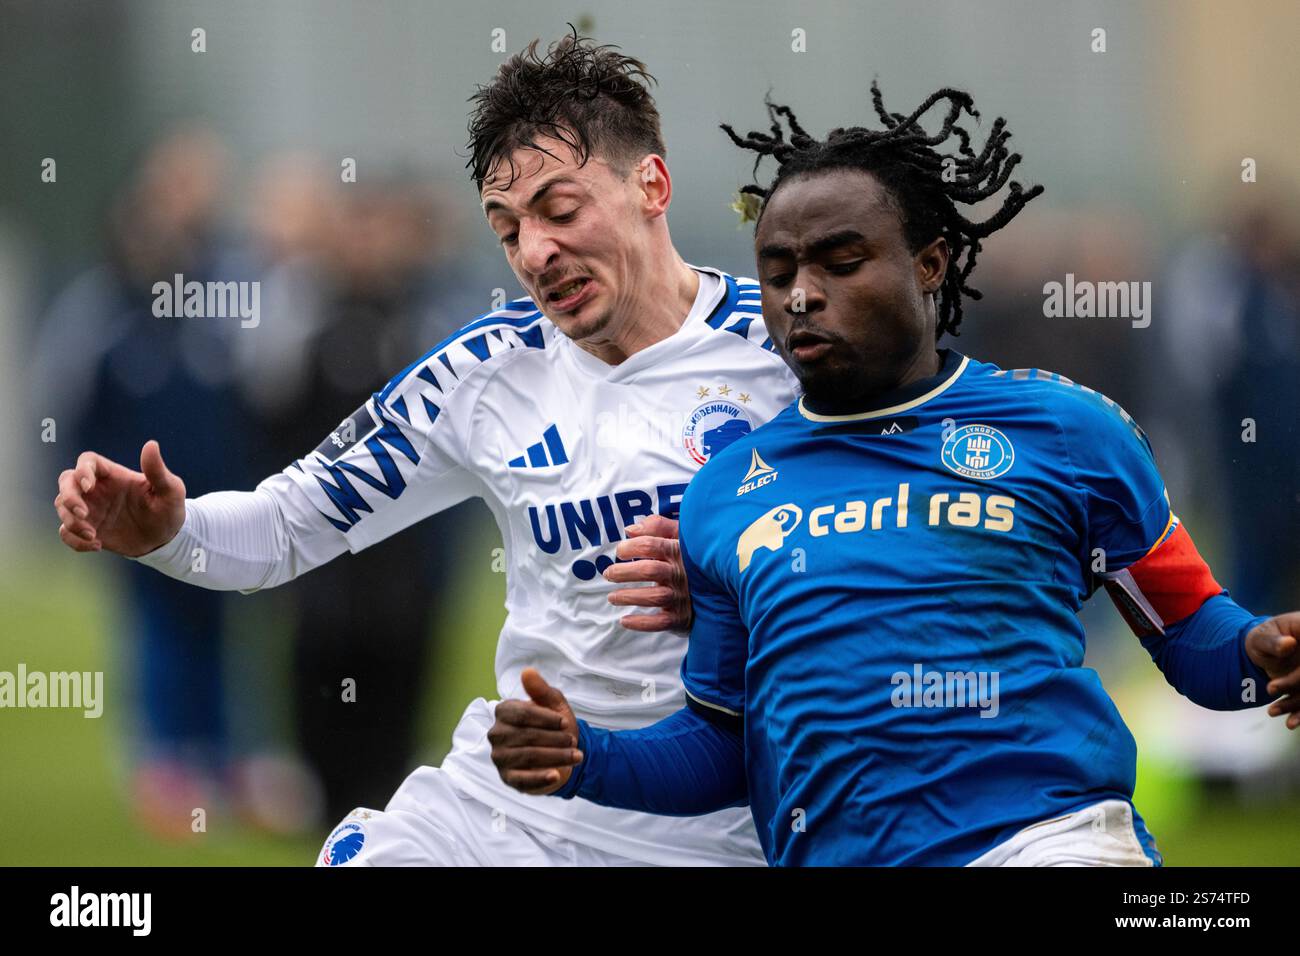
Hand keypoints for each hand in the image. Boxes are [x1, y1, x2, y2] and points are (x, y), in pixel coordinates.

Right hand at [54, 440, 186, 557]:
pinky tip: (97, 545)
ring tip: (93, 535)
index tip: (89, 486)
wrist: (166, 539)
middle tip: (84, 513)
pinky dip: (74, 540)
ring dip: (71, 521)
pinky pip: (66, 532)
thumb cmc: (169, 509)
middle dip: (68, 496)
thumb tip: (151, 444)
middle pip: (66, 481)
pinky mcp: (87, 529)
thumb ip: (158, 470)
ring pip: (61, 506)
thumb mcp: (170, 490)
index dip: (82, 470)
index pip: (87, 461)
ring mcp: (90, 509)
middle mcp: (97, 490)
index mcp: (114, 475)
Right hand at [489, 668, 583, 794]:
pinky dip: (541, 778)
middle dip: (555, 739)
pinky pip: (523, 779)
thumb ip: (541, 689)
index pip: (522, 714)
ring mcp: (500, 757)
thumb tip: (527, 672)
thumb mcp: (553, 705)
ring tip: (576, 756)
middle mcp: (497, 734)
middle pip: (527, 736)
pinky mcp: (508, 778)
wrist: (561, 754)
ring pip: (529, 756)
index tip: (565, 721)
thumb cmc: (554, 726)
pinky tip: (556, 775)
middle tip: (573, 741)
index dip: (546, 718)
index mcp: (504, 712)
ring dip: (556, 757)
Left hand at [605, 514, 692, 632]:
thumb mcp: (681, 537)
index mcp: (679, 552)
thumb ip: (658, 527)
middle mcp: (681, 574)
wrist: (723, 588)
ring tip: (612, 597)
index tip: (620, 551)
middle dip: (624, 572)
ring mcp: (683, 597)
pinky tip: (624, 620)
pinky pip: (661, 623)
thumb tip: (630, 530)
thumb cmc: (693, 559)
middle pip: (650, 571)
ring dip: (629, 597)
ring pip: (654, 597)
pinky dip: (641, 623)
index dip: (631, 547)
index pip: (651, 545)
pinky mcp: (682, 617)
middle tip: (608, 573)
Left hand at [1247, 613, 1299, 728]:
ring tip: (1272, 711)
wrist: (1261, 653)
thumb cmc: (1261, 640)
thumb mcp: (1261, 637)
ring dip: (1296, 704)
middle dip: (1295, 683)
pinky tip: (1290, 723)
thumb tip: (1289, 644)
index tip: (1282, 678)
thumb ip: (1273, 641)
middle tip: (1269, 688)